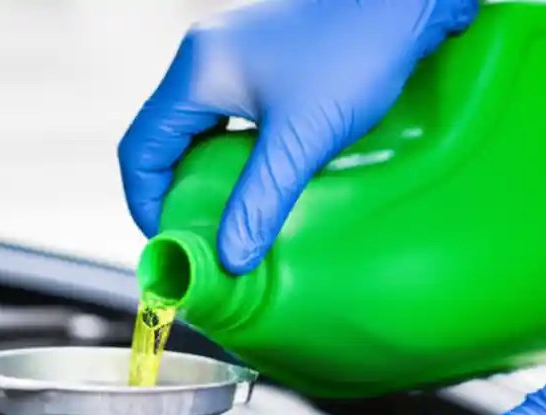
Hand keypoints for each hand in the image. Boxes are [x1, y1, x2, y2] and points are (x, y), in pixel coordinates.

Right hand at [118, 0, 476, 274]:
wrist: (405, 5)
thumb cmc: (355, 55)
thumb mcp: (302, 140)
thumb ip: (261, 200)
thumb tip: (231, 259)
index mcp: (196, 73)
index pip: (140, 148)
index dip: (146, 203)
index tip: (172, 244)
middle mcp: (204, 60)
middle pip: (164, 140)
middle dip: (177, 194)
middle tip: (201, 239)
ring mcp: (233, 58)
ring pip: (198, 131)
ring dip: (208, 177)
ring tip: (231, 220)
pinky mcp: (263, 63)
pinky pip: (228, 118)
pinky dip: (234, 156)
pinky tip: (262, 183)